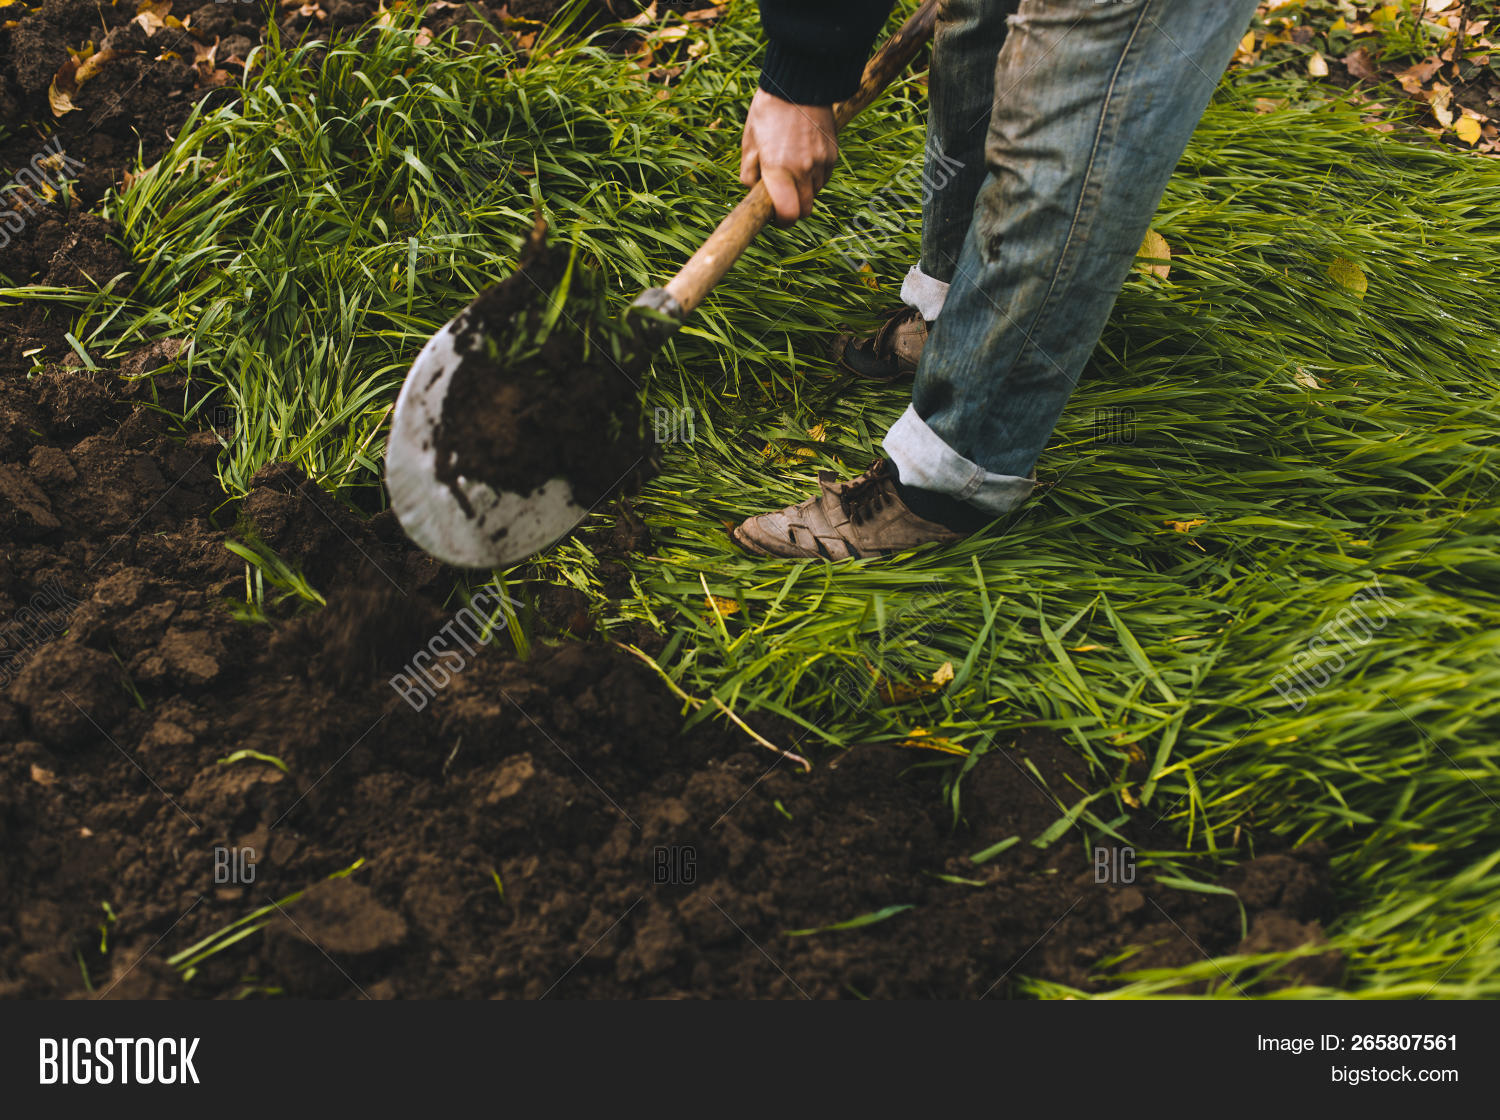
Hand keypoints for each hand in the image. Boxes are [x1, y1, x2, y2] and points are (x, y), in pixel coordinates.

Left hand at [739, 89, 837, 224]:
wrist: (800, 80)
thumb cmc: (769, 110)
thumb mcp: (749, 140)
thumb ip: (749, 171)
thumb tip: (754, 190)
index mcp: (778, 168)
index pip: (788, 215)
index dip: (781, 221)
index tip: (775, 217)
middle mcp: (803, 169)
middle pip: (805, 210)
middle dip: (793, 208)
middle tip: (782, 196)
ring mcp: (821, 162)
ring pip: (815, 192)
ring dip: (805, 189)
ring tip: (792, 167)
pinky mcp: (833, 154)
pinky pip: (825, 176)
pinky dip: (815, 175)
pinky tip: (804, 156)